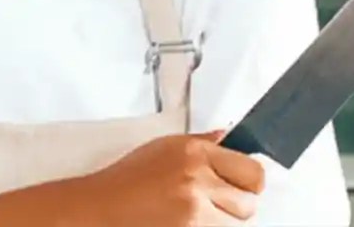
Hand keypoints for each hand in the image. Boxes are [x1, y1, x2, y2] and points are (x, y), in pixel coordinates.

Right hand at [77, 130, 265, 226]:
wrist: (100, 209)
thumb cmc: (126, 180)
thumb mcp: (163, 147)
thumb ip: (201, 143)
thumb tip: (227, 136)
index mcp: (195, 153)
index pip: (253, 171)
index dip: (248, 181)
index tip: (242, 184)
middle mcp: (198, 181)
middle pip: (250, 203)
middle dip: (237, 205)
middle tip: (216, 203)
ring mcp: (194, 213)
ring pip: (237, 225)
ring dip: (224, 222)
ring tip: (198, 215)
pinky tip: (188, 222)